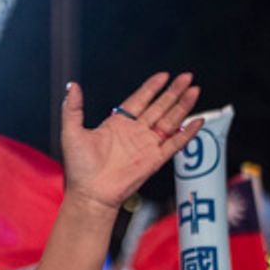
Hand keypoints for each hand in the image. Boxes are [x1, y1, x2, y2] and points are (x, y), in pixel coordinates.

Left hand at [61, 74, 204, 213]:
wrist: (89, 194)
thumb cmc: (79, 168)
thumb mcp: (72, 132)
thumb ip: (72, 108)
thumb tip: (73, 86)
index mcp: (117, 124)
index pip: (139, 100)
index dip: (151, 87)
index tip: (164, 75)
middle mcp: (134, 133)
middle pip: (159, 107)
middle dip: (173, 92)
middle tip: (187, 77)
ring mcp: (146, 145)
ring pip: (170, 121)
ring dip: (182, 106)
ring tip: (194, 90)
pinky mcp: (154, 160)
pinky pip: (175, 144)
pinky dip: (187, 133)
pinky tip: (197, 121)